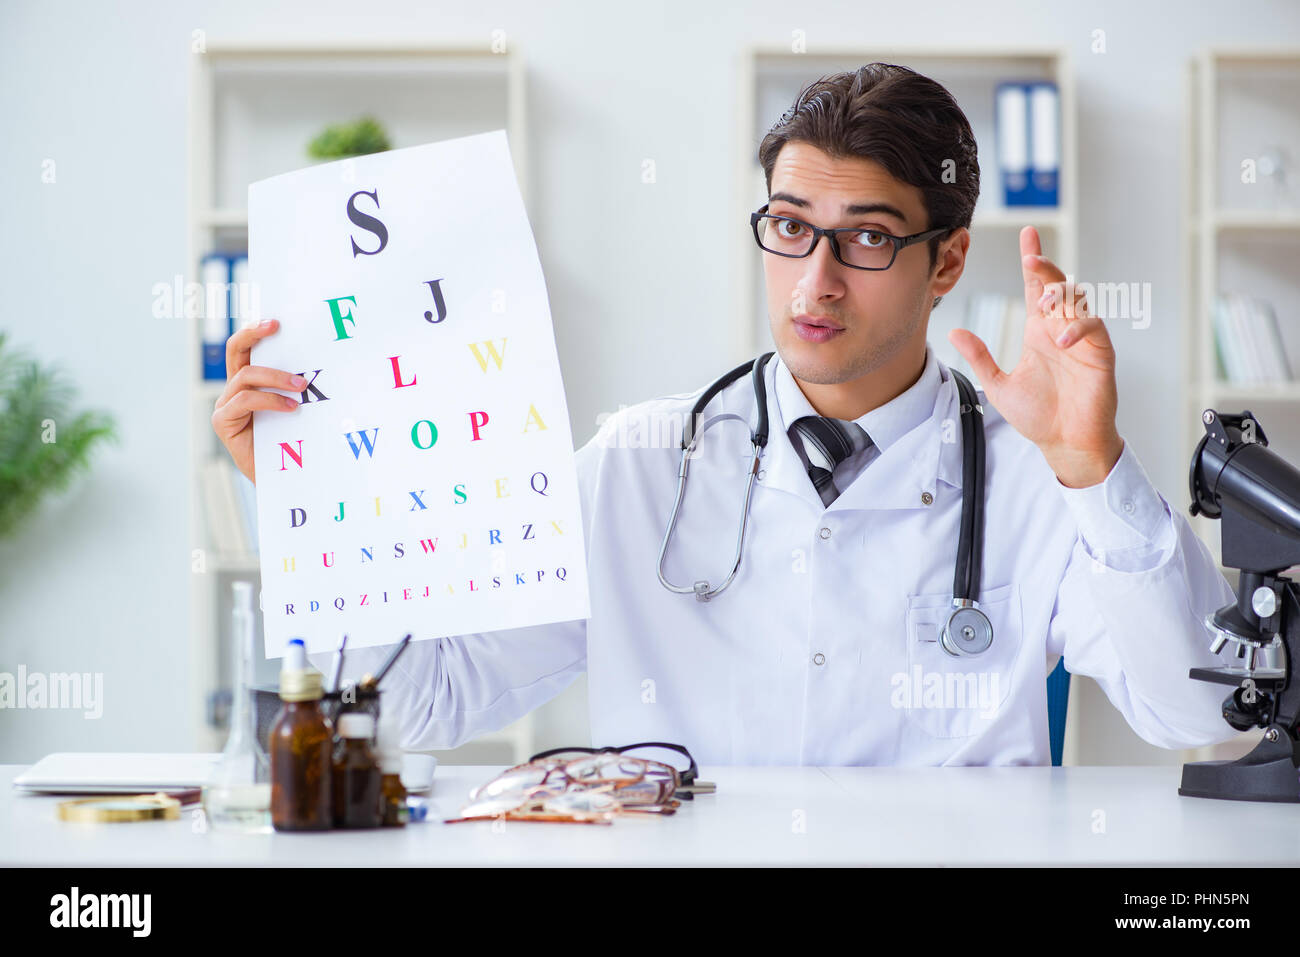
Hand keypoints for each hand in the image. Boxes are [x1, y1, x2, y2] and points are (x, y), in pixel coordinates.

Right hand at [211, 319, 304, 483]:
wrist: (281, 477)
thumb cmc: (291, 442)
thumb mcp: (295, 408)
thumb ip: (294, 389)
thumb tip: (318, 366)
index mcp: (249, 383)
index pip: (245, 348)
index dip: (255, 330)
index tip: (276, 321)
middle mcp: (233, 390)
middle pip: (235, 351)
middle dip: (253, 333)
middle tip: (276, 326)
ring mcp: (225, 405)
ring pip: (245, 377)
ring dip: (276, 377)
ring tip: (301, 386)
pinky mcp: (223, 422)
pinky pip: (245, 401)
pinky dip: (270, 401)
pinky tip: (292, 408)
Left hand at [947, 226, 1123, 488]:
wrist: (1065, 443)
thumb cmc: (1038, 415)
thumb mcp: (998, 385)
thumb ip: (979, 357)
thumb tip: (955, 332)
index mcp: (1039, 331)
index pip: (1035, 287)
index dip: (1032, 260)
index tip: (1027, 233)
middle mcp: (1061, 329)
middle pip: (1057, 286)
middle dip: (1047, 269)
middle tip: (1032, 260)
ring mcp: (1083, 340)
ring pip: (1078, 301)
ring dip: (1061, 295)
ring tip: (1042, 303)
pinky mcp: (1100, 354)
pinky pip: (1094, 329)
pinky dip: (1078, 329)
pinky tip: (1060, 340)